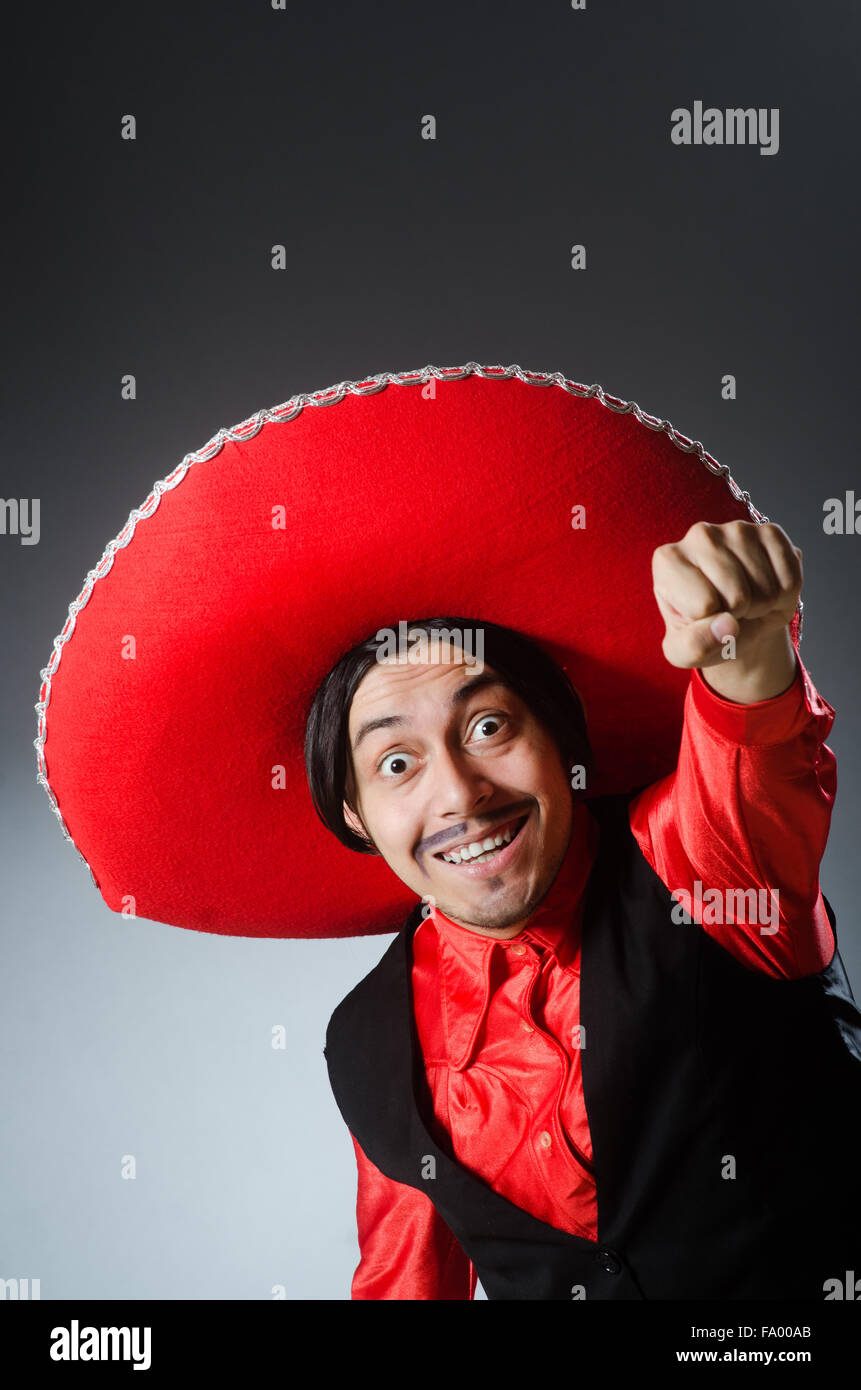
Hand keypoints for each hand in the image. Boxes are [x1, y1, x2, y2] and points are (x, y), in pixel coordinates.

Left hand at [651, 520, 801, 699]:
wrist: (734, 618)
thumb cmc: (702, 633)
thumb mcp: (685, 652)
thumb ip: (695, 646)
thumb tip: (727, 626)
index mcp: (667, 560)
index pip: (703, 606)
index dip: (711, 625)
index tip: (704, 617)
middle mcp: (699, 535)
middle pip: (737, 596)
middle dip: (739, 616)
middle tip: (729, 611)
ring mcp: (737, 529)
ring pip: (766, 589)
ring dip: (762, 607)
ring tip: (746, 601)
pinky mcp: (770, 532)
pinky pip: (790, 579)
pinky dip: (784, 596)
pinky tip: (766, 588)